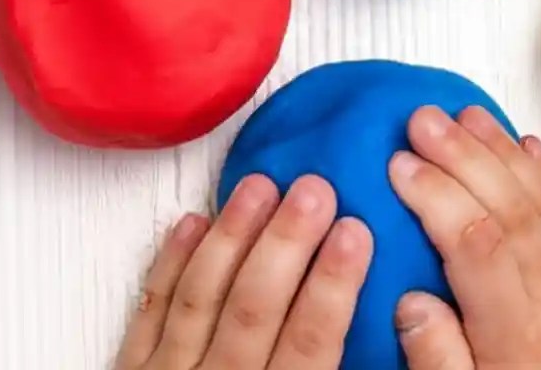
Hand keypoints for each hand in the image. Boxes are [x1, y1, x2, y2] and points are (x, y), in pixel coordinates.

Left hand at [116, 175, 372, 369]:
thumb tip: (391, 356)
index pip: (309, 345)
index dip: (333, 285)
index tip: (356, 233)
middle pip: (253, 308)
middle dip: (285, 244)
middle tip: (314, 190)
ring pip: (199, 299)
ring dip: (231, 237)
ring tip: (259, 188)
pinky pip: (149, 311)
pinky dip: (168, 264)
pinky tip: (189, 223)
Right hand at [388, 106, 540, 369]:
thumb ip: (441, 359)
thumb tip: (410, 302)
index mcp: (518, 324)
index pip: (469, 237)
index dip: (431, 193)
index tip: (398, 164)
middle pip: (504, 200)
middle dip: (460, 153)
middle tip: (423, 118)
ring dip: (502, 149)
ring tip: (468, 116)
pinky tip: (534, 150)